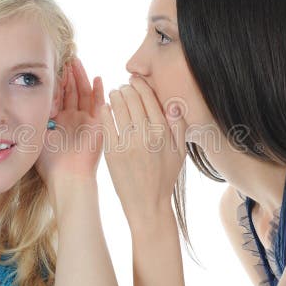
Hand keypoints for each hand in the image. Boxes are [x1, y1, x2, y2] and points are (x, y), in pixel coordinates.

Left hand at [35, 57, 104, 192]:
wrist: (67, 176)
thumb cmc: (49, 160)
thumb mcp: (37, 133)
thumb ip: (36, 115)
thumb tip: (28, 96)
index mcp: (57, 122)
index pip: (59, 96)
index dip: (57, 81)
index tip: (54, 66)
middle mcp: (72, 119)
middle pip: (72, 91)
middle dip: (70, 75)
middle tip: (67, 59)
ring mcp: (86, 121)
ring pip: (84, 94)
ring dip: (81, 78)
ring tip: (77, 62)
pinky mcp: (97, 124)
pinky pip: (99, 104)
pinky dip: (99, 91)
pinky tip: (97, 78)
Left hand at [100, 76, 188, 229]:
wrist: (147, 204)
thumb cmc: (164, 177)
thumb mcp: (180, 152)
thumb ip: (179, 126)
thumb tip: (173, 103)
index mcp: (163, 133)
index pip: (149, 98)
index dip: (141, 85)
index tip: (136, 82)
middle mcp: (146, 135)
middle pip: (133, 99)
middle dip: (127, 88)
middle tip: (123, 87)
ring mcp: (128, 143)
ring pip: (119, 107)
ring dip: (115, 96)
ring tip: (115, 94)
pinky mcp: (113, 152)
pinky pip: (107, 123)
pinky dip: (106, 111)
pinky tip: (106, 108)